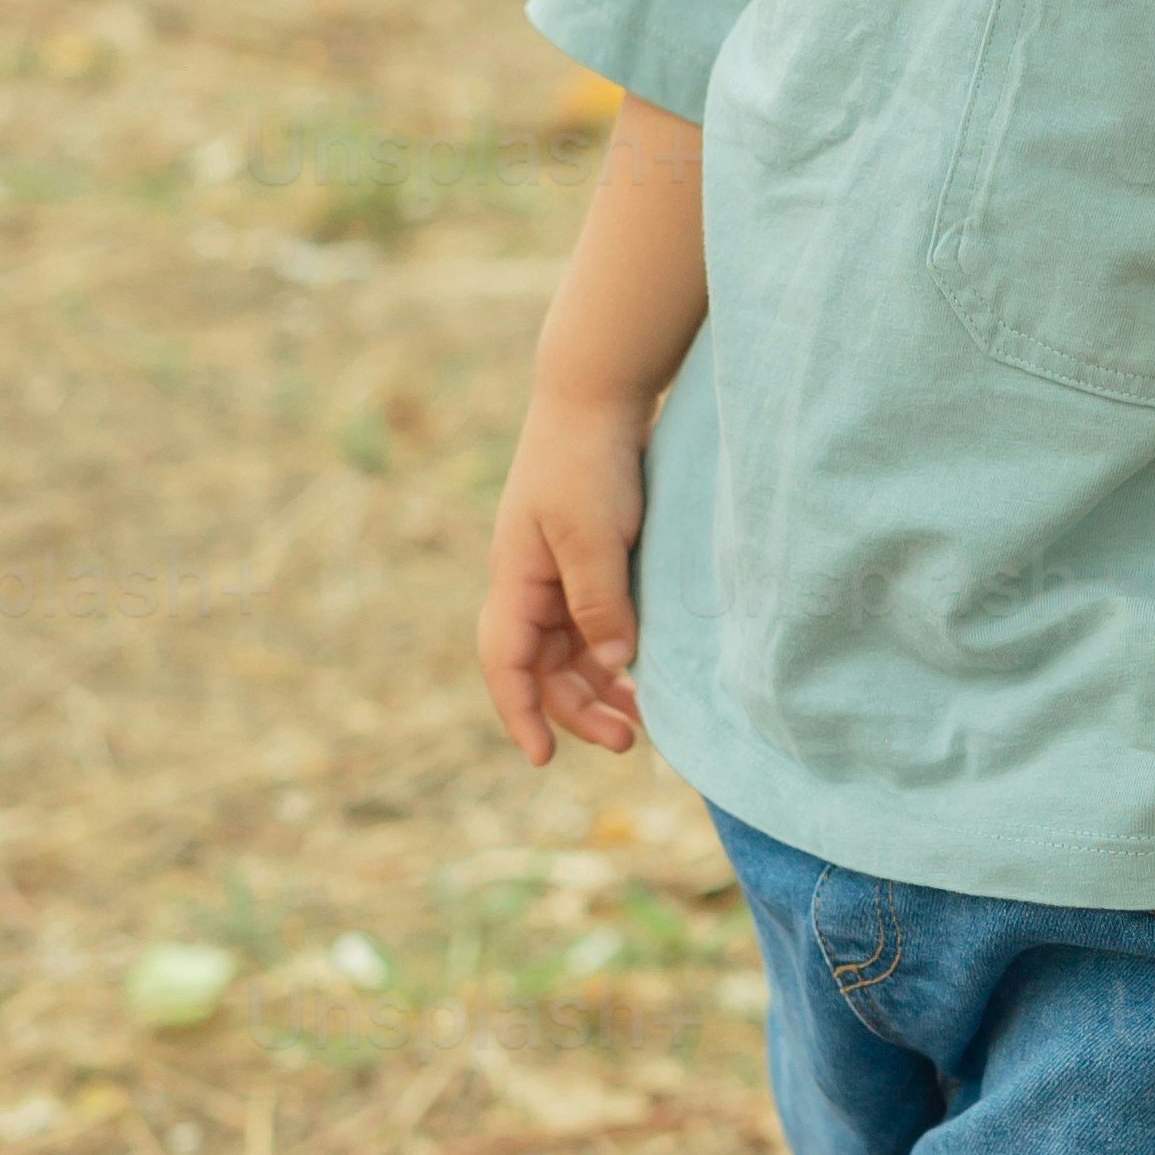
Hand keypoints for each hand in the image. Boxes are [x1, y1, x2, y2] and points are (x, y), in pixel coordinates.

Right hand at [478, 394, 648, 763]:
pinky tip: (648, 669)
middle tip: (629, 741)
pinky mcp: (591, 559)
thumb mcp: (593, 534)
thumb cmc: (587, 461)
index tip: (543, 759)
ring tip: (646, 716)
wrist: (598, 395)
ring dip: (601, 687)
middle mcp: (530, 584)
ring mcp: (559, 573)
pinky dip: (617, 653)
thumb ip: (601, 602)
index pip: (505, 664)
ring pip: (573, 652)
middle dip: (579, 710)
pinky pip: (596, 624)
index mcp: (514, 580)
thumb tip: (614, 666)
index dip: (519, 715)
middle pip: (545, 669)